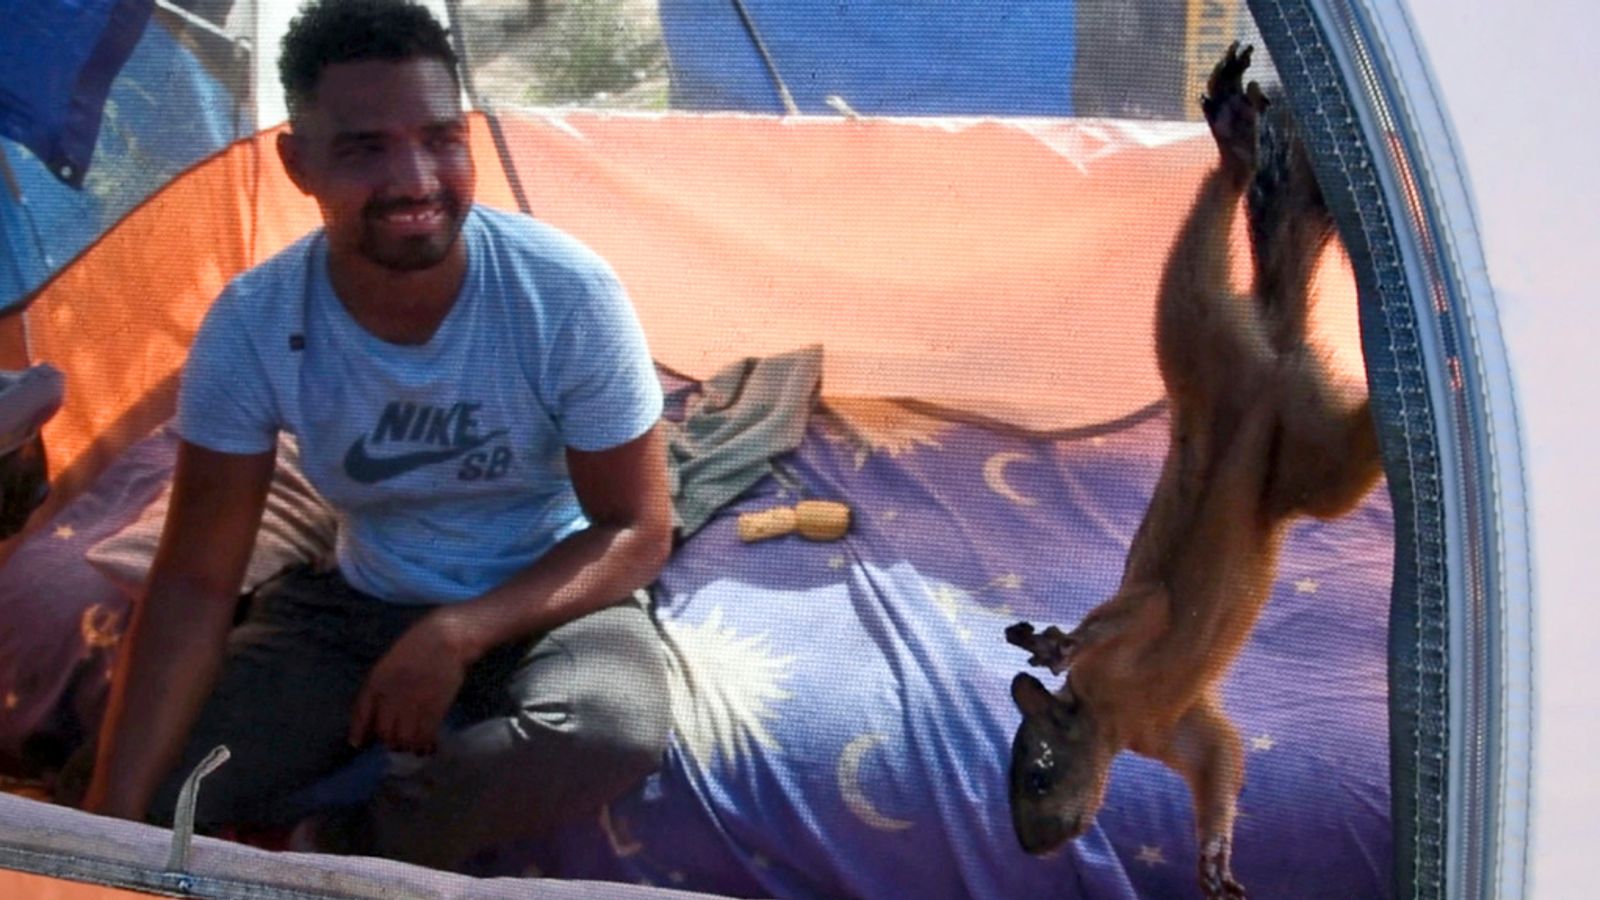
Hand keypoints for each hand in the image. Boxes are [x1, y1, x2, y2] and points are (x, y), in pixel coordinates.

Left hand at [348, 612, 472, 753]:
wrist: (445, 638)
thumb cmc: (417, 647)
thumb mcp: (388, 664)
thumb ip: (378, 687)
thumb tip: (373, 716)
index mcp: (377, 681)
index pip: (362, 713)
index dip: (359, 730)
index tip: (358, 743)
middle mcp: (392, 695)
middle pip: (385, 731)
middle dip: (389, 740)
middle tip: (397, 742)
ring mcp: (413, 702)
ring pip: (405, 737)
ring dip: (408, 745)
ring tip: (413, 747)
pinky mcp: (434, 707)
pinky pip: (426, 734)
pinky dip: (426, 744)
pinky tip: (429, 746)